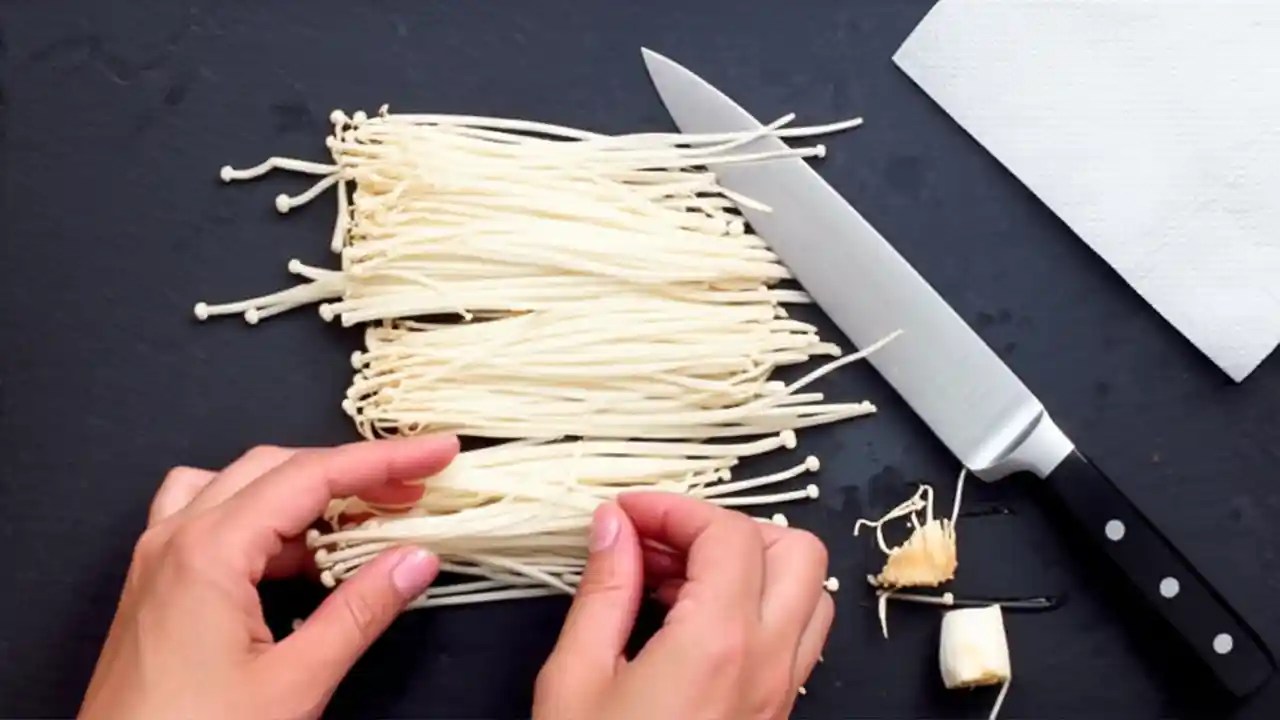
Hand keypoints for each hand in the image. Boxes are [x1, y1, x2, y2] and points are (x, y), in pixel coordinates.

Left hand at [79, 436, 458, 719]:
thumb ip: (359, 612)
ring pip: (239, 485)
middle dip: (351, 472)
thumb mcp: (295, 683)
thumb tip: (417, 559)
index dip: (384, 460)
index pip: (312, 476)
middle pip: (277, 468)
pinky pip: (208, 518)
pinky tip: (298, 552)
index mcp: (209, 551)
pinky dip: (263, 517)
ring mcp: (157, 560)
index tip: (438, 453)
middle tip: (414, 490)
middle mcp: (175, 538)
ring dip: (305, 490)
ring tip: (363, 516)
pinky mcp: (154, 586)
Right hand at [533, 493, 833, 719]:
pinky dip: (757, 605)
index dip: (673, 508)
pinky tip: (691, 621)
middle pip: (792, 549)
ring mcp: (781, 690)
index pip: (727, 533)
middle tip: (658, 544)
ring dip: (751, 565)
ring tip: (676, 580)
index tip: (625, 513)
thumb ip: (602, 590)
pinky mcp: (776, 711)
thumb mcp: (575, 679)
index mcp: (717, 644)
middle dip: (725, 528)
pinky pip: (795, 635)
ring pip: (807, 591)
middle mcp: (767, 661)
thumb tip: (613, 526)